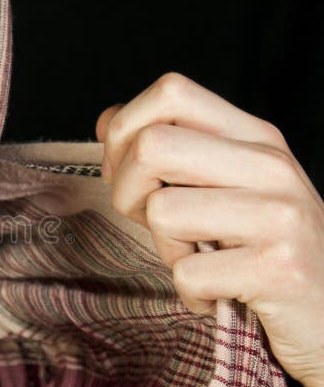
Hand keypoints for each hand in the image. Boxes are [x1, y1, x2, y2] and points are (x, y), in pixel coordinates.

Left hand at [95, 72, 323, 386]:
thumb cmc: (263, 250)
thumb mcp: (222, 187)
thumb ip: (170, 152)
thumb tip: (106, 119)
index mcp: (255, 137)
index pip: (172, 92)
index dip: (126, 130)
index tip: (126, 171)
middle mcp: (271, 165)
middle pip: (151, 146)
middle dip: (127, 192)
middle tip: (154, 223)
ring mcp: (280, 215)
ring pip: (163, 211)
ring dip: (165, 250)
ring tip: (200, 261)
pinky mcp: (279, 268)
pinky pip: (187, 273)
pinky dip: (190, 293)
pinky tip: (218, 294)